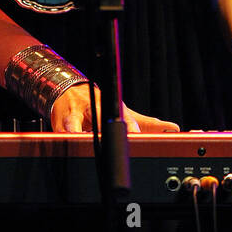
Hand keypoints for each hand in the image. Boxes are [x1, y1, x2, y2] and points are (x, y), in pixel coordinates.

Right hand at [50, 82, 180, 133]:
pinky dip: (64, 135)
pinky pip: (61, 130)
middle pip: (98, 115)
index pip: (123, 115)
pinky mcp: (59, 121)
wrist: (67, 91)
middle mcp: (94, 106)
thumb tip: (173, 128)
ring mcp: (75, 113)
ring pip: (74, 121)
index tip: (136, 134)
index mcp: (112, 104)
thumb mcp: (124, 111)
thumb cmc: (99, 105)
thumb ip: (147, 122)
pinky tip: (66, 139)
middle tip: (110, 138)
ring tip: (81, 137)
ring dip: (78, 130)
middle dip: (103, 128)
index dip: (130, 125)